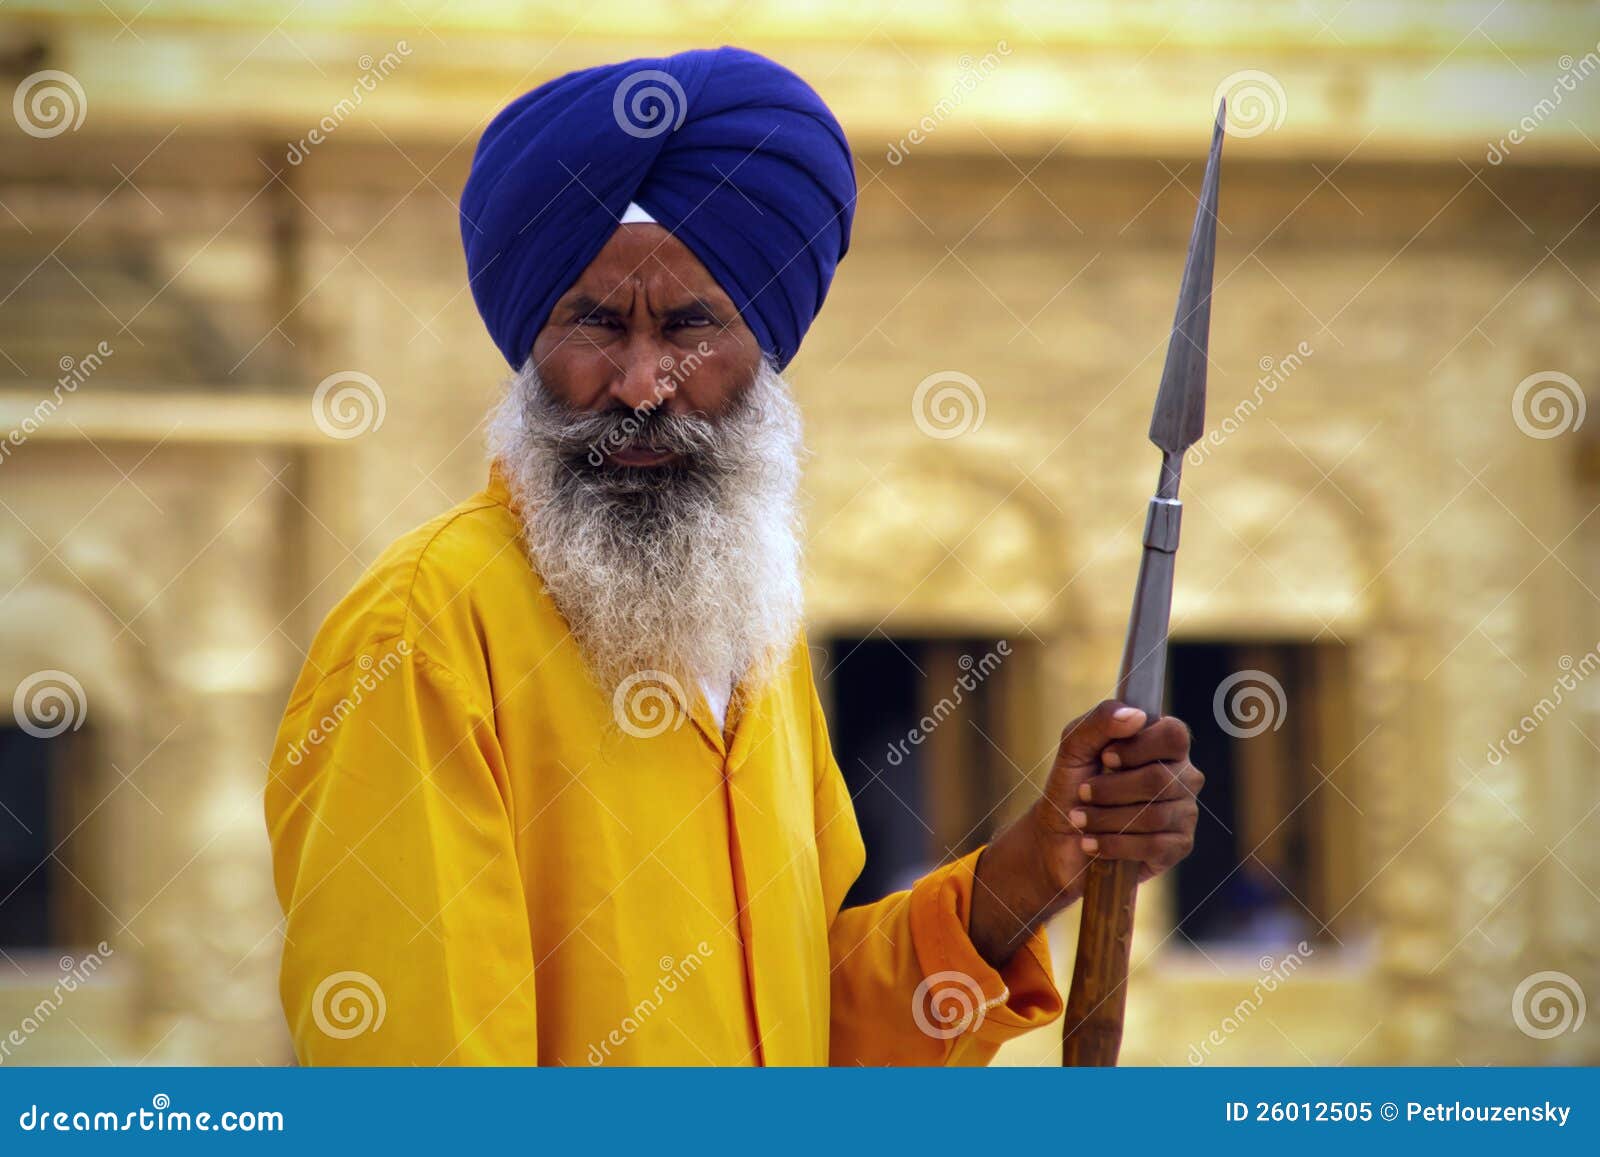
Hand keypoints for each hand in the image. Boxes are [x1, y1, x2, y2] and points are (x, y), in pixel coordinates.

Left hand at [969, 700, 1203, 966]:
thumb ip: (1097, 723)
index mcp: (1158, 745)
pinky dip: (1118, 845)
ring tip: (1082, 821)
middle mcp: (1178, 777)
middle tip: (1081, 796)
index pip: (1173, 733)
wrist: (1054, 846)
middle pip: (1166, 777)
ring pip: (1162, 814)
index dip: (1140, 747)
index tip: (1105, 758)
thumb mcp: (1070, 751)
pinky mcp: (1174, 850)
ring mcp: (1181, 815)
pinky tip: (1094, 845)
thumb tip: (1133, 712)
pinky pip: (1158, 847)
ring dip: (1111, 818)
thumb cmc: (1063, 791)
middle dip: (1115, 790)